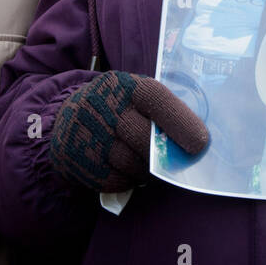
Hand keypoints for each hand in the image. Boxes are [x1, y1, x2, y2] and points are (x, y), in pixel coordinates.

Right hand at [49, 70, 208, 192]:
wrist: (65, 118)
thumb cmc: (116, 107)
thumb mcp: (133, 95)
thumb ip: (161, 109)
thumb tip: (197, 139)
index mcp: (124, 84)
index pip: (156, 98)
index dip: (181, 121)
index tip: (200, 143)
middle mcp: (102, 105)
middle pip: (143, 138)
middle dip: (164, 155)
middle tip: (176, 163)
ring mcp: (86, 133)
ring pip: (130, 163)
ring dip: (146, 171)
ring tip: (150, 167)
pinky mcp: (74, 159)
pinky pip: (113, 180)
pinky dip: (127, 180)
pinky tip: (127, 172)